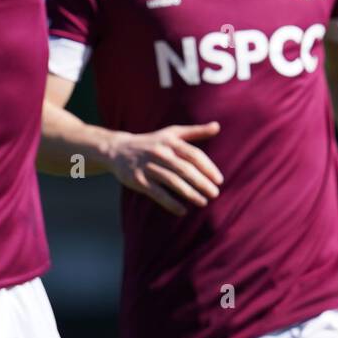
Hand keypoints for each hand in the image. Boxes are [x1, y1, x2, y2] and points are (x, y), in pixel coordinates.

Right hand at [105, 122, 222, 214]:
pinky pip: (157, 193)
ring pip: (173, 182)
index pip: (193, 155)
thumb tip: (217, 126)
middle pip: (185, 169)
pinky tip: (183, 211)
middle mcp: (160, 153)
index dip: (208, 168)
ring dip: (190, 194)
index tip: (219, 180)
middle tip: (215, 194)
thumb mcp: (172, 133)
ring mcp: (148, 167)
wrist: (119, 150)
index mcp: (171, 141)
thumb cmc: (152, 142)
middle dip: (202, 183)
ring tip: (203, 202)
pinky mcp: (139, 180)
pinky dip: (171, 203)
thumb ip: (195, 131)